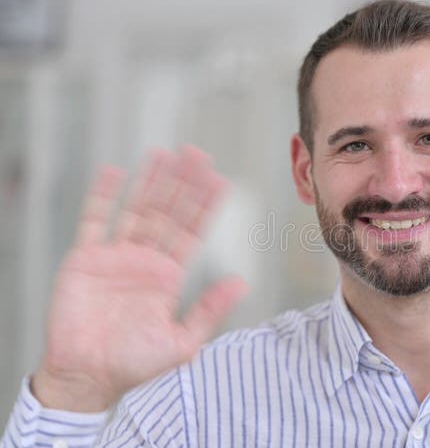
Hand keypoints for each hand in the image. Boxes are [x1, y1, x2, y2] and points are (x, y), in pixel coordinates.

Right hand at [31, 147, 246, 411]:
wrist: (89, 377)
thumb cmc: (135, 364)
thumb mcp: (183, 342)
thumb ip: (209, 310)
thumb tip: (242, 282)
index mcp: (169, 275)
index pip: (192, 231)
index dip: (205, 206)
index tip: (219, 180)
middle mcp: (145, 259)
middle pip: (167, 212)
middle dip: (182, 184)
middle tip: (196, 154)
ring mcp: (115, 256)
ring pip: (136, 209)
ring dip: (150, 182)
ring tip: (164, 154)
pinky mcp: (85, 259)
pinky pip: (95, 221)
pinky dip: (102, 197)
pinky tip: (114, 172)